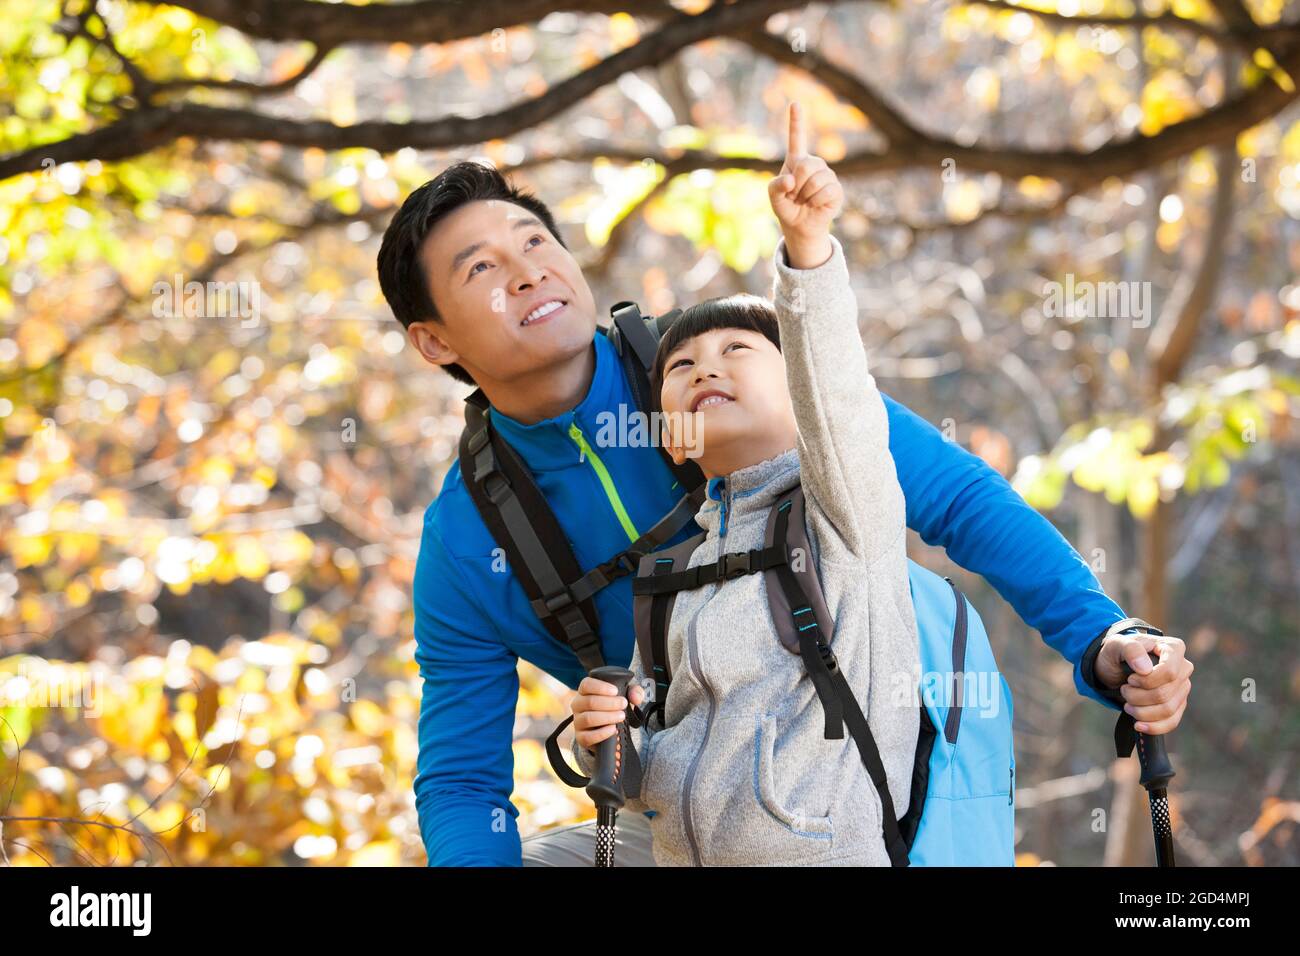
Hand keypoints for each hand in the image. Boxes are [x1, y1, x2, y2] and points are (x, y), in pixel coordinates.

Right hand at [571, 675, 646, 751]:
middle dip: (610, 703)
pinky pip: (588, 736)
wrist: (609, 730)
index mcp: (585, 692)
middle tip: (623, 704)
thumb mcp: (626, 697)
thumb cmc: (614, 708)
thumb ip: (634, 692)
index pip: (586, 684)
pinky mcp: (581, 737)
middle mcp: (578, 705)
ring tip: (621, 716)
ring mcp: (578, 722)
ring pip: (589, 718)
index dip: (601, 687)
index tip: (615, 691)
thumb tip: (635, 697)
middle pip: (589, 701)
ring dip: (608, 717)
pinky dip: (602, 733)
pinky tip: (613, 729)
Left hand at [767, 101, 843, 260]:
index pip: (796, 137)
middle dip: (796, 184)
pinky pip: (826, 191)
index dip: (796, 121)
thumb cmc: (786, 207)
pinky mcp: (836, 189)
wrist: (800, 226)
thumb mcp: (773, 197)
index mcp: (796, 160)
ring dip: (806, 196)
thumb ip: (775, 186)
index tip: (795, 103)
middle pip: (806, 165)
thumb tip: (792, 180)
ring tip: (805, 201)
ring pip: (816, 180)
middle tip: (795, 195)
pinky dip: (816, 202)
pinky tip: (815, 205)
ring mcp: (827, 175)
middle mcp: (814, 164)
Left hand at [1094, 633, 1193, 734]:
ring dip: (1141, 712)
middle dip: (1137, 697)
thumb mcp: (1117, 645)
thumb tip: (1145, 669)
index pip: (1169, 673)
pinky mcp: (1178, 705)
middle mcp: (1183, 668)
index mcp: (1173, 649)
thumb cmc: (1118, 653)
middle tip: (1124, 690)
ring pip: (1167, 710)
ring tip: (1127, 704)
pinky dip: (1153, 727)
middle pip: (1165, 694)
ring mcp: (1182, 688)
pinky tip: (1138, 725)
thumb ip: (1130, 649)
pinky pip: (1172, 722)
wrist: (1115, 667)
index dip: (1146, 681)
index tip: (1130, 679)